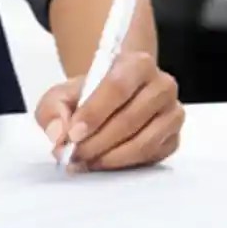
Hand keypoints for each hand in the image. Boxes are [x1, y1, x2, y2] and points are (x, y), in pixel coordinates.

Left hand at [34, 51, 182, 171]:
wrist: (110, 102)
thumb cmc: (89, 96)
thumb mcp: (62, 94)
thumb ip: (53, 110)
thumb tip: (58, 133)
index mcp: (138, 63)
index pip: (118, 87)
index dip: (94, 113)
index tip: (73, 133)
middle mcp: (162, 85)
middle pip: (129, 119)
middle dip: (96, 142)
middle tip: (73, 154)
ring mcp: (172, 114)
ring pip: (142, 143)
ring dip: (108, 157)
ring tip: (84, 161)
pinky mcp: (173, 139)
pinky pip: (150, 157)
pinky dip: (123, 164)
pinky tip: (102, 162)